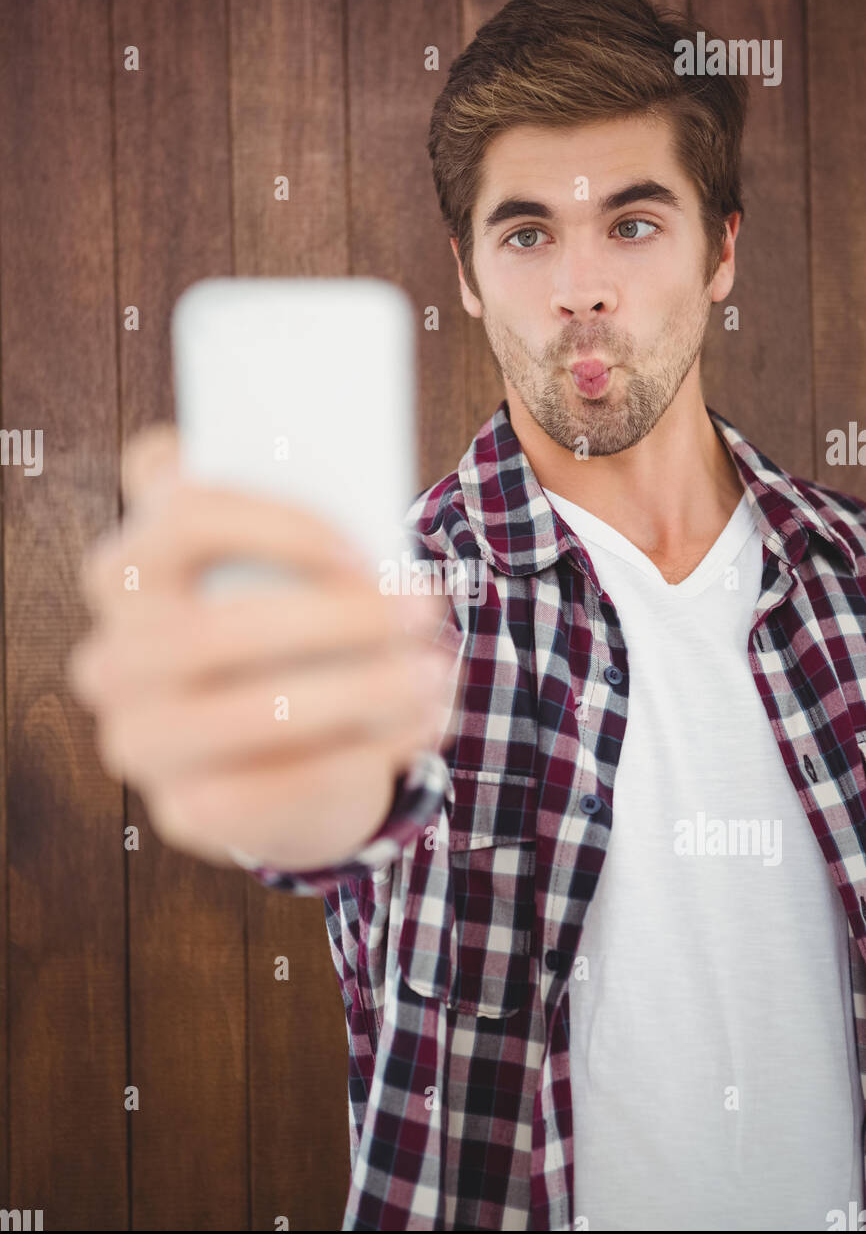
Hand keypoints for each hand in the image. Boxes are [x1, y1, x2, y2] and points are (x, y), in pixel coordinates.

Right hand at [66, 422, 457, 869]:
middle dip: (343, 619)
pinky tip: (425, 722)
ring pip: (255, 713)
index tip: (365, 548)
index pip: (184, 519)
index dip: (281, 527)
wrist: (270, 752)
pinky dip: (369, 750)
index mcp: (123, 569)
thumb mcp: (273, 559)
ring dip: (367, 689)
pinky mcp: (185, 810)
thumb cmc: (281, 622)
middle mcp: (110, 658)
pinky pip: (282, 783)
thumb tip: (331, 422)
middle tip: (428, 609)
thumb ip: (279, 490)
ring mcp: (139, 740)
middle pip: (218, 630)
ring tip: (439, 672)